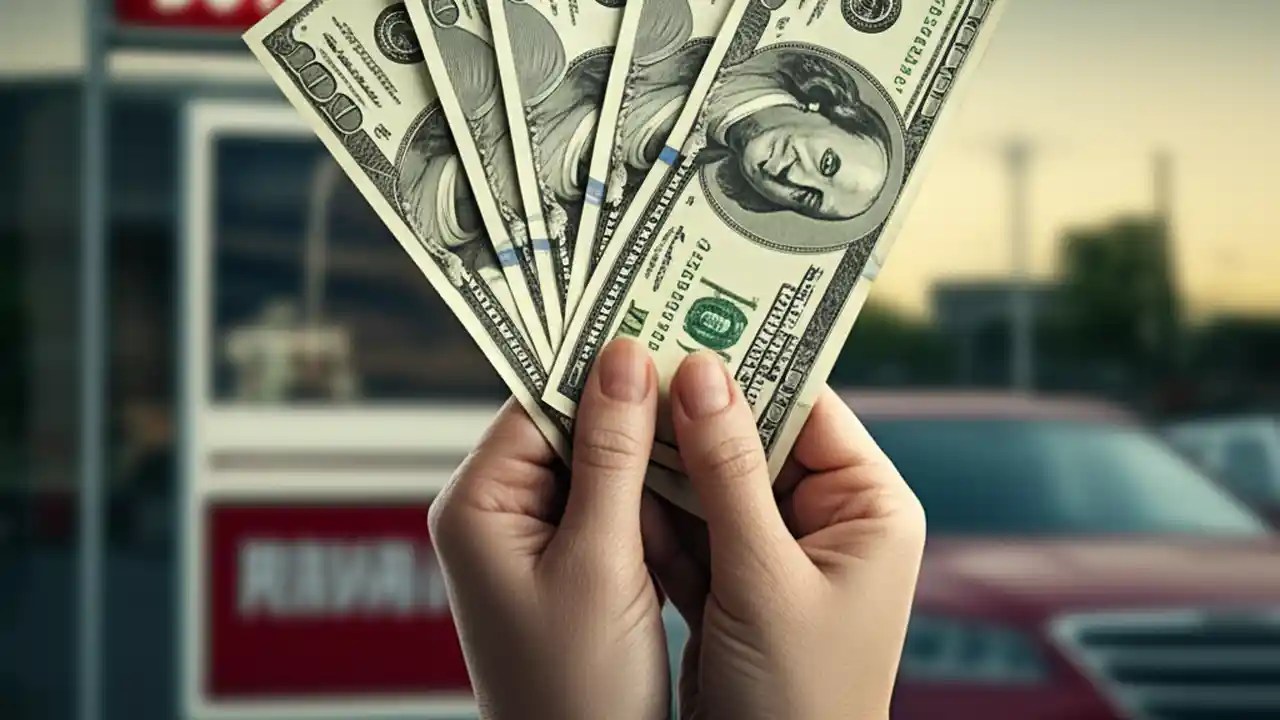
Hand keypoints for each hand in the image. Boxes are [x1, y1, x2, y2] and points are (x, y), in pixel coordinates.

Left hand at [430, 339, 668, 719]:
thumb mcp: (599, 563)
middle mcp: (498, 513)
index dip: (599, 363)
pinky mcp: (572, 565)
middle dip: (636, 406)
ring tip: (713, 417)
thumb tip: (626, 357)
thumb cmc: (574, 689)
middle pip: (571, 426)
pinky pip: (615, 506)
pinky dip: (656, 496)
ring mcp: (536, 540)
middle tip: (703, 363)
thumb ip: (613, 458)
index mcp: (478, 504)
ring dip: (652, 452)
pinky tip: (702, 480)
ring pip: (601, 465)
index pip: (538, 401)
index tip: (662, 322)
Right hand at [643, 353, 926, 719]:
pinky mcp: (738, 580)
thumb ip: (728, 474)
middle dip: (690, 412)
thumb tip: (700, 373)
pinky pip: (692, 526)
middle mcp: (829, 519)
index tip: (683, 318)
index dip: (745, 362)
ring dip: (664, 461)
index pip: (806, 406)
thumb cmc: (801, 700)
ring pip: (713, 480)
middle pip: (752, 437)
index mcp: (869, 506)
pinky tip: (615, 488)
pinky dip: (655, 515)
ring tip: (608, 414)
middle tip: (629, 361)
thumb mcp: (764, 577)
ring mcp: (779, 550)